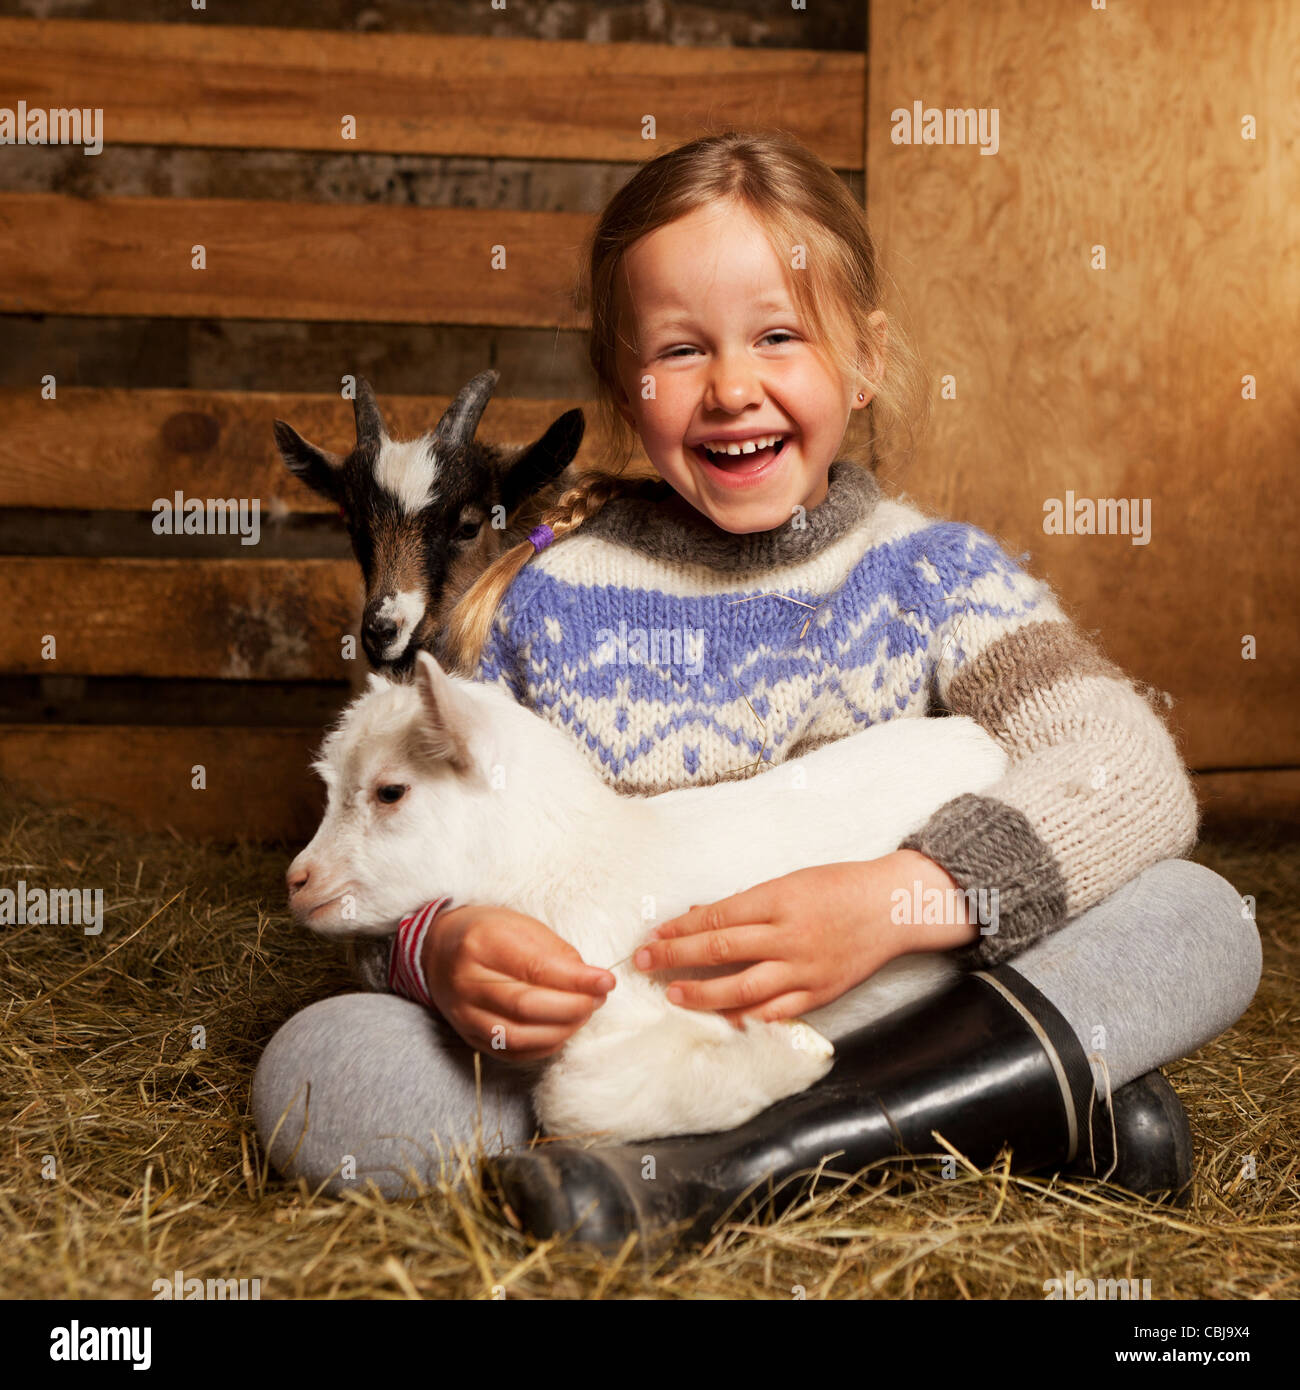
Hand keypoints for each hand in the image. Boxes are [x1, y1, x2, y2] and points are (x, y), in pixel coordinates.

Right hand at [423, 903, 614, 1061]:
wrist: (439, 950)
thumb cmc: (488, 932)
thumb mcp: (521, 925)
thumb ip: (556, 952)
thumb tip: (591, 981)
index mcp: (481, 942)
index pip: (535, 968)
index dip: (576, 979)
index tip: (606, 981)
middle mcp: (467, 981)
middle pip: (527, 1006)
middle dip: (573, 1006)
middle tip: (598, 999)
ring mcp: (464, 1013)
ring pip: (519, 1035)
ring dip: (562, 1029)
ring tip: (583, 1013)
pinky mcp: (468, 1035)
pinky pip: (511, 1052)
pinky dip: (543, 1045)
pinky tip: (561, 1030)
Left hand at [633, 852, 976, 1025]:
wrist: (893, 907)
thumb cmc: (839, 887)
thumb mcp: (789, 882)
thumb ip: (746, 905)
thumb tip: (698, 917)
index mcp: (780, 900)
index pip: (718, 917)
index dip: (680, 928)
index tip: (653, 936)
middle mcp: (790, 936)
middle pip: (721, 949)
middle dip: (677, 957)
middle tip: (644, 964)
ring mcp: (805, 968)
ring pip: (743, 987)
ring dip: (703, 993)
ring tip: (674, 994)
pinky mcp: (820, 993)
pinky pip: (776, 1011)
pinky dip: (746, 1016)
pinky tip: (721, 1018)